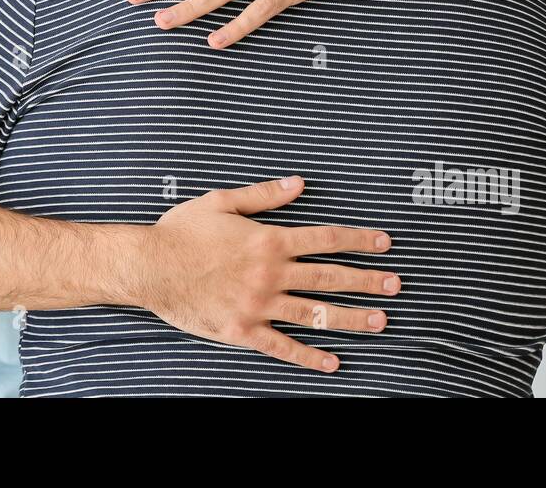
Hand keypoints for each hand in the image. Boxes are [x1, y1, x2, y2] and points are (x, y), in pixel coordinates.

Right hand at [134, 176, 400, 372]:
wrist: (149, 267)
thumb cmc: (181, 231)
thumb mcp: (221, 202)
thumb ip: (263, 196)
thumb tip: (299, 184)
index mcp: (268, 240)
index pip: (325, 239)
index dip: (358, 240)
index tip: (384, 244)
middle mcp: (270, 274)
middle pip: (329, 277)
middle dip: (367, 280)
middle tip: (396, 285)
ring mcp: (259, 305)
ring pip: (315, 314)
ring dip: (351, 318)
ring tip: (381, 321)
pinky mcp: (243, 330)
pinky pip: (283, 347)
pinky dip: (309, 356)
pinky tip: (333, 362)